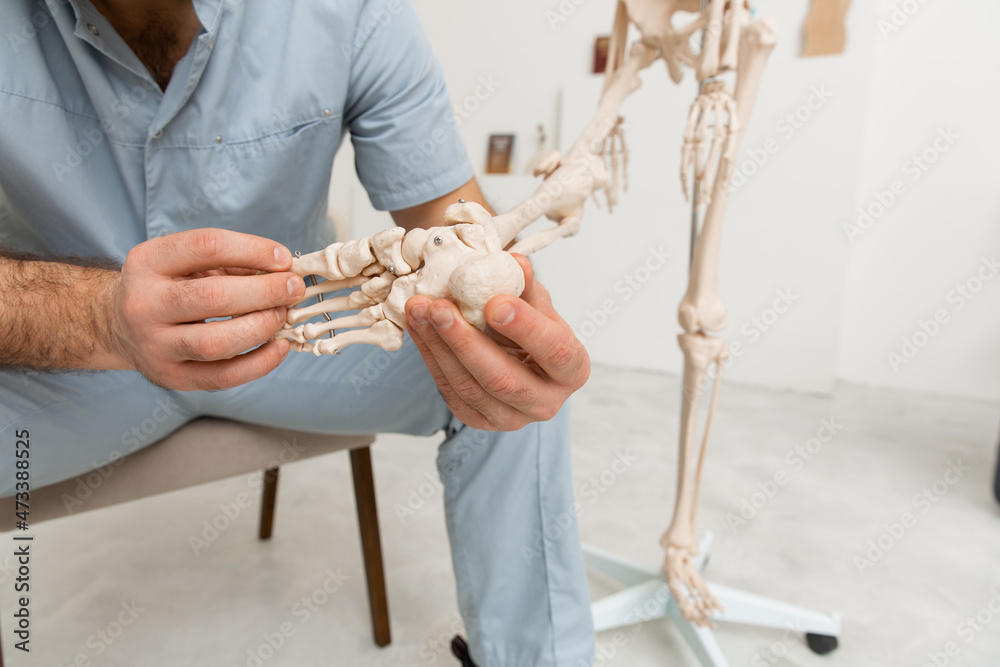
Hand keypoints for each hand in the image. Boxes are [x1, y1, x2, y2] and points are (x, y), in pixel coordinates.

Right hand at [111, 229, 305, 389]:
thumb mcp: (186, 262)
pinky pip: (222, 377)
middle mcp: (144, 304)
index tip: (283, 259)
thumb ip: (231, 262)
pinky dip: (259, 363)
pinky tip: (279, 347)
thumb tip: (282, 272)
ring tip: (282, 315)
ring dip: (261, 327)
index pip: (206, 246)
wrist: (118, 324)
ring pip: (216, 343)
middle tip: (293, 289)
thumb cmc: (167, 286)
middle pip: (212, 297)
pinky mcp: (171, 376)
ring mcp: (154, 345)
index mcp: (148, 262)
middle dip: (264, 292)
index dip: (252, 250)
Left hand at [404, 254, 589, 430]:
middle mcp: (545, 402)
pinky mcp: (478, 420)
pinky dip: (429, 356)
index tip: (494, 302)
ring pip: (468, 387)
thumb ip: (525, 287)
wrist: (520, 360)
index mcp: (573, 370)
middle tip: (439, 307)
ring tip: (418, 310)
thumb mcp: (538, 306)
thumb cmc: (535, 330)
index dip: (525, 327)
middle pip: (503, 379)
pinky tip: (418, 327)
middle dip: (465, 341)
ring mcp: (510, 418)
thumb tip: (513, 261)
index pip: (555, 351)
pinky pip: (449, 391)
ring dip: (438, 346)